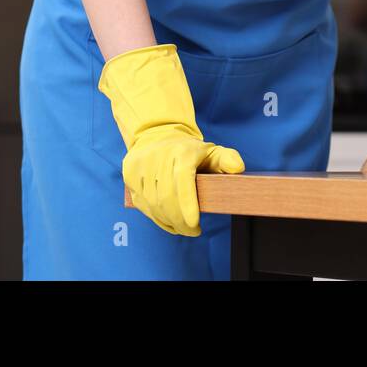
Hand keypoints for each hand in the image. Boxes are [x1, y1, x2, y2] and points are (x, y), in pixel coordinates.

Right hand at [122, 129, 244, 235]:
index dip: (188, 204)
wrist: (157, 135)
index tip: (195, 224)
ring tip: (182, 228)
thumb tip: (237, 168)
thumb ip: (227, 159)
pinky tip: (169, 223)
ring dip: (168, 221)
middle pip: (166, 196)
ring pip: (153, 203)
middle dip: (180, 220)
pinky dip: (156, 218)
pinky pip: (142, 203)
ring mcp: (141, 165)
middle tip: (192, 231)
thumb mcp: (211, 151)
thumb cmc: (188, 150)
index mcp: (181, 151)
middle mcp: (158, 156)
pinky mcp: (130, 174)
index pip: (182, 180)